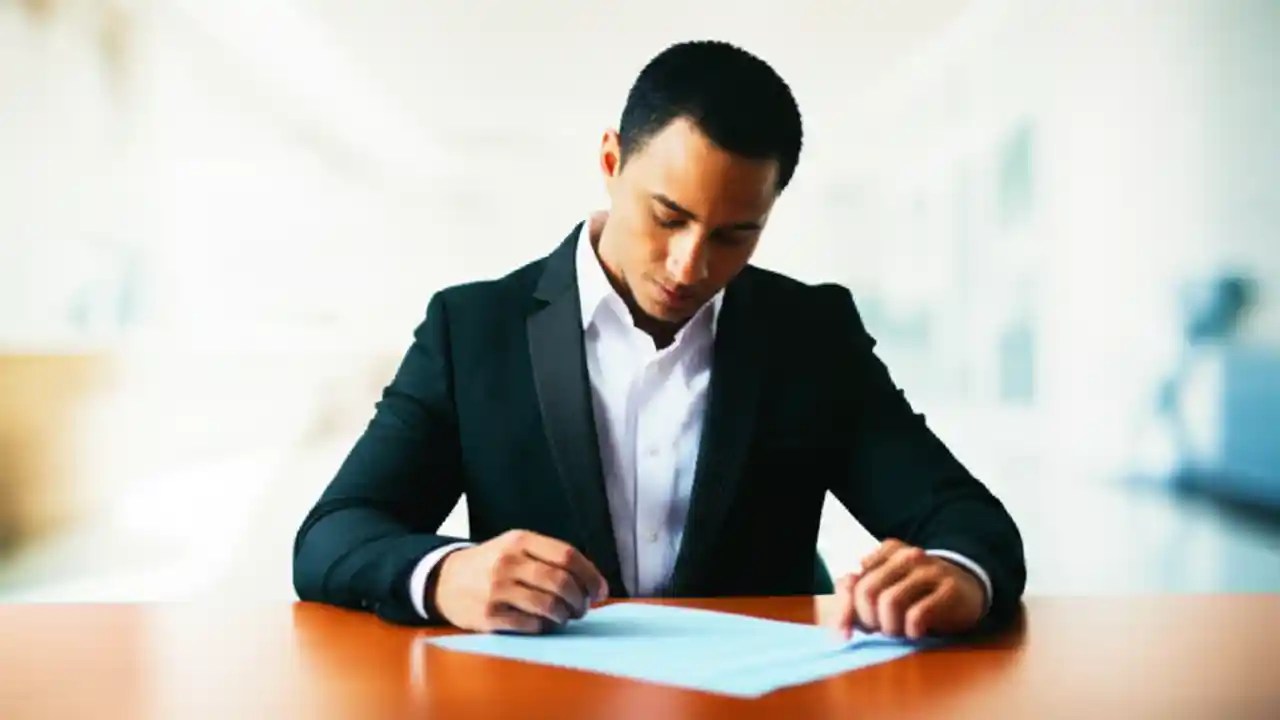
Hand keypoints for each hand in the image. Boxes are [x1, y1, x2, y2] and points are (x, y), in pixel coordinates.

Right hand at [430, 529, 608, 632]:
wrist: (444, 580)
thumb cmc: (490, 564)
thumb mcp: (514, 547)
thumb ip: (548, 558)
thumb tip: (591, 583)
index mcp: (519, 540)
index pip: (567, 555)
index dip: (590, 575)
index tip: (600, 590)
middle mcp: (508, 562)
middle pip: (560, 581)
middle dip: (580, 599)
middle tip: (583, 607)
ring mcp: (496, 589)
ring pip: (548, 605)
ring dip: (565, 615)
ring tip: (565, 616)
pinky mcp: (488, 615)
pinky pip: (530, 624)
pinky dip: (545, 626)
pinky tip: (545, 623)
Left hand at [830, 539, 984, 639]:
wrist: (969, 587)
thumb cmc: (921, 592)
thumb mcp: (889, 587)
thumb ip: (861, 592)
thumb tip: (841, 614)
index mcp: (887, 551)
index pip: (851, 582)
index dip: (844, 612)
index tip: (844, 635)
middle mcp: (907, 556)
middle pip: (867, 591)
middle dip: (868, 619)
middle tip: (879, 632)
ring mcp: (930, 570)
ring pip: (890, 601)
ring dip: (890, 626)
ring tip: (898, 633)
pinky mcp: (949, 590)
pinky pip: (917, 614)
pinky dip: (911, 630)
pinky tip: (916, 633)